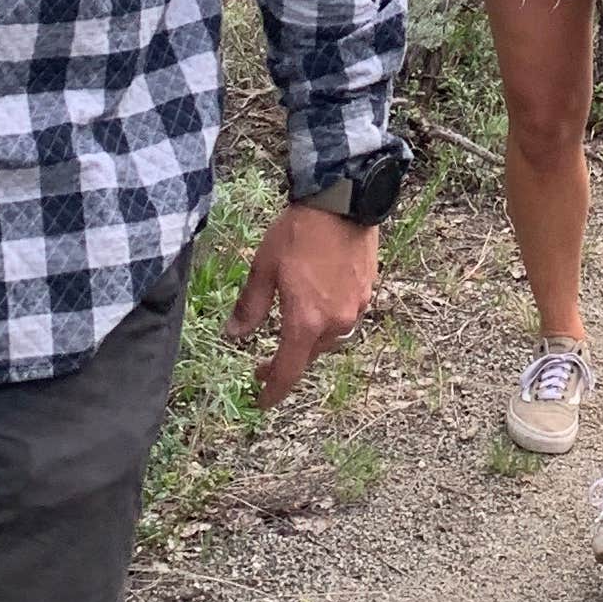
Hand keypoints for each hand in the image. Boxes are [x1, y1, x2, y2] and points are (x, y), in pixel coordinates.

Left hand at [231, 203, 384, 407]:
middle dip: (288, 362)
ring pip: (329, 338)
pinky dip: (328, 320)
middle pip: (309, 356)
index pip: (288, 372)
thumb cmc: (298, 233)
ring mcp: (356, 308)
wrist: (344, 201)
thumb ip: (250, 308)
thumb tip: (234, 336)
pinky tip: (318, 303)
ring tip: (292, 329)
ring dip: (309, 340)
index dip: (273, 391)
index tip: (261, 400)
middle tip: (266, 363)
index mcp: (306, 322)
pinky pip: (345, 318)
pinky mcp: (368, 291)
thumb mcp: (263, 269)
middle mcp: (335, 323)